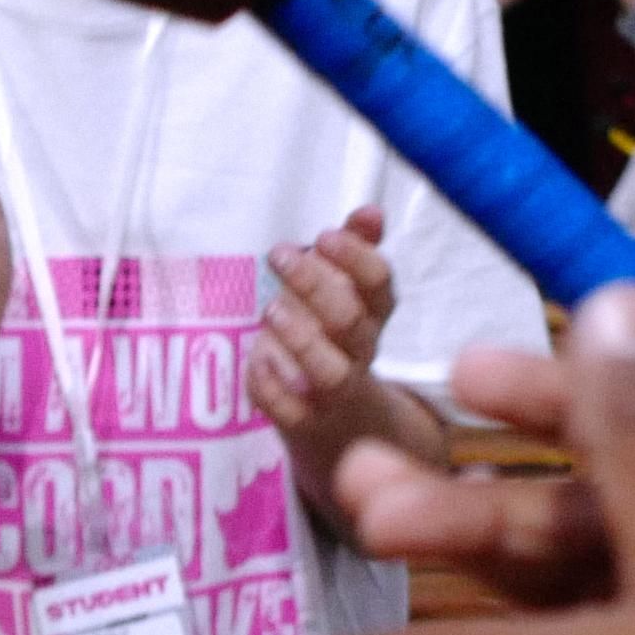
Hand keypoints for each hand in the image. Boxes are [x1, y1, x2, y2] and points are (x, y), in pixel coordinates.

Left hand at [249, 208, 396, 437]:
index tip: (323, 236)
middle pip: (350, 321)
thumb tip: (370, 211)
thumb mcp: (348, 293)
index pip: (379, 284)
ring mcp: (334, 391)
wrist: (342, 423)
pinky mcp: (305, 421)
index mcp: (373, 316)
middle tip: (279, 255)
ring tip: (270, 309)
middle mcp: (359, 353)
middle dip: (314, 285)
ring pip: (330, 373)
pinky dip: (270, 385)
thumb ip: (355, 250)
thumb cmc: (335, 339)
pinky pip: (291, 410)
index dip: (355, 258)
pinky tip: (255, 359)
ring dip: (300, 339)